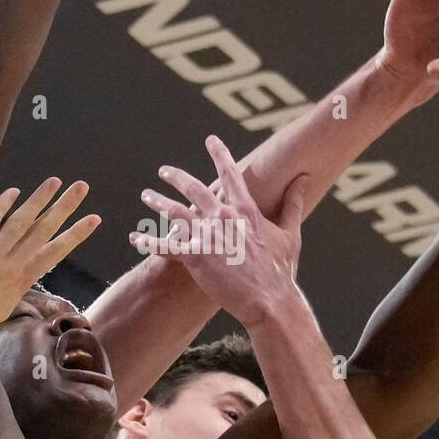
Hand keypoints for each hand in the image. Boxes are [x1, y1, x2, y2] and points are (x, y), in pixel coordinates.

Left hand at [0, 179, 99, 349]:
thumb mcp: (3, 304)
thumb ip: (16, 284)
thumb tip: (27, 271)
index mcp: (22, 280)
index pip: (56, 251)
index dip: (76, 234)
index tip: (95, 219)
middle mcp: (11, 266)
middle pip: (44, 230)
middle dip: (65, 207)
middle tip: (82, 187)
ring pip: (21, 221)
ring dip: (40, 198)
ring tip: (55, 181)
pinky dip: (2, 206)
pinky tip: (15, 191)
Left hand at [130, 135, 305, 328]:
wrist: (269, 299)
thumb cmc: (281, 270)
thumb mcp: (290, 233)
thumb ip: (293, 203)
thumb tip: (303, 180)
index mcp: (245, 210)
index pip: (230, 174)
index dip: (219, 154)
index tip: (210, 140)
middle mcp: (223, 216)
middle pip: (194, 189)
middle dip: (177, 177)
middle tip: (164, 171)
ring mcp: (207, 235)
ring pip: (175, 212)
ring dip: (158, 202)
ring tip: (146, 196)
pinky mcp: (195, 256)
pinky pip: (166, 246)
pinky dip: (149, 242)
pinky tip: (135, 238)